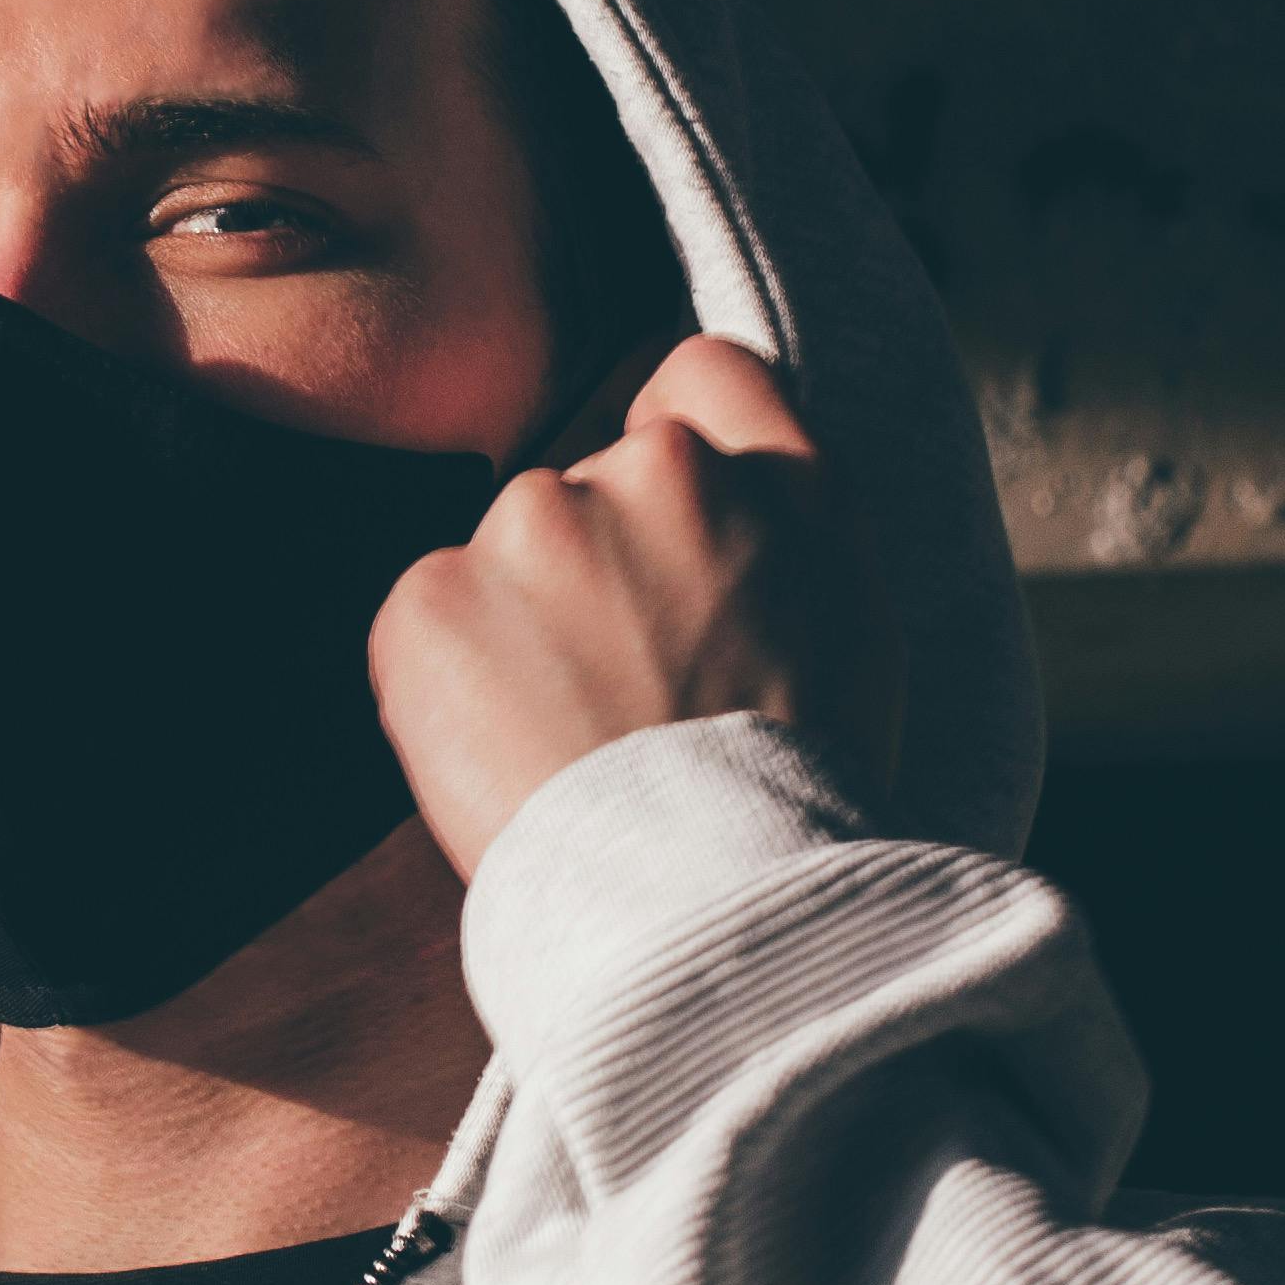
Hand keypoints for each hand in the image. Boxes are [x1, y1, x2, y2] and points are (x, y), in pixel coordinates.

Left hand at [369, 336, 900, 879]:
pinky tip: (511, 755)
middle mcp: (655, 470)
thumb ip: (789, 522)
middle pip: (592, 485)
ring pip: (508, 554)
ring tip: (577, 743)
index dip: (683, 443)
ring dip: (524, 627)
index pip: (703, 378)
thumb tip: (722, 475)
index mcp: (774, 475)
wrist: (708, 906)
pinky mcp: (431, 597)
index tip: (673, 530)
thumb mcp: (854, 628)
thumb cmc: (796, 796)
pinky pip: (429, 618)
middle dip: (600, 571)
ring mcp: (530, 525)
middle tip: (633, 696)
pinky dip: (452, 681)